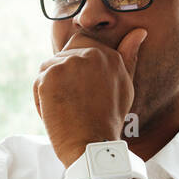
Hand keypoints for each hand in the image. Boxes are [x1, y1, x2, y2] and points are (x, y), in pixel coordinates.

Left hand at [32, 28, 147, 165]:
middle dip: (62, 79)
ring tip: (65, 110)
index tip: (79, 90)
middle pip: (62, 56)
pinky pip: (38, 82)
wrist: (91, 146)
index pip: (81, 45)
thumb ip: (128, 57)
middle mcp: (90, 55)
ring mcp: (69, 63)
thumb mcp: (125, 87)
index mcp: (109, 56)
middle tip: (73, 105)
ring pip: (48, 68)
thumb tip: (139, 31)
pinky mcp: (50, 76)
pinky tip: (56, 115)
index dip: (75, 68)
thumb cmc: (108, 121)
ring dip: (51, 88)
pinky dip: (42, 101)